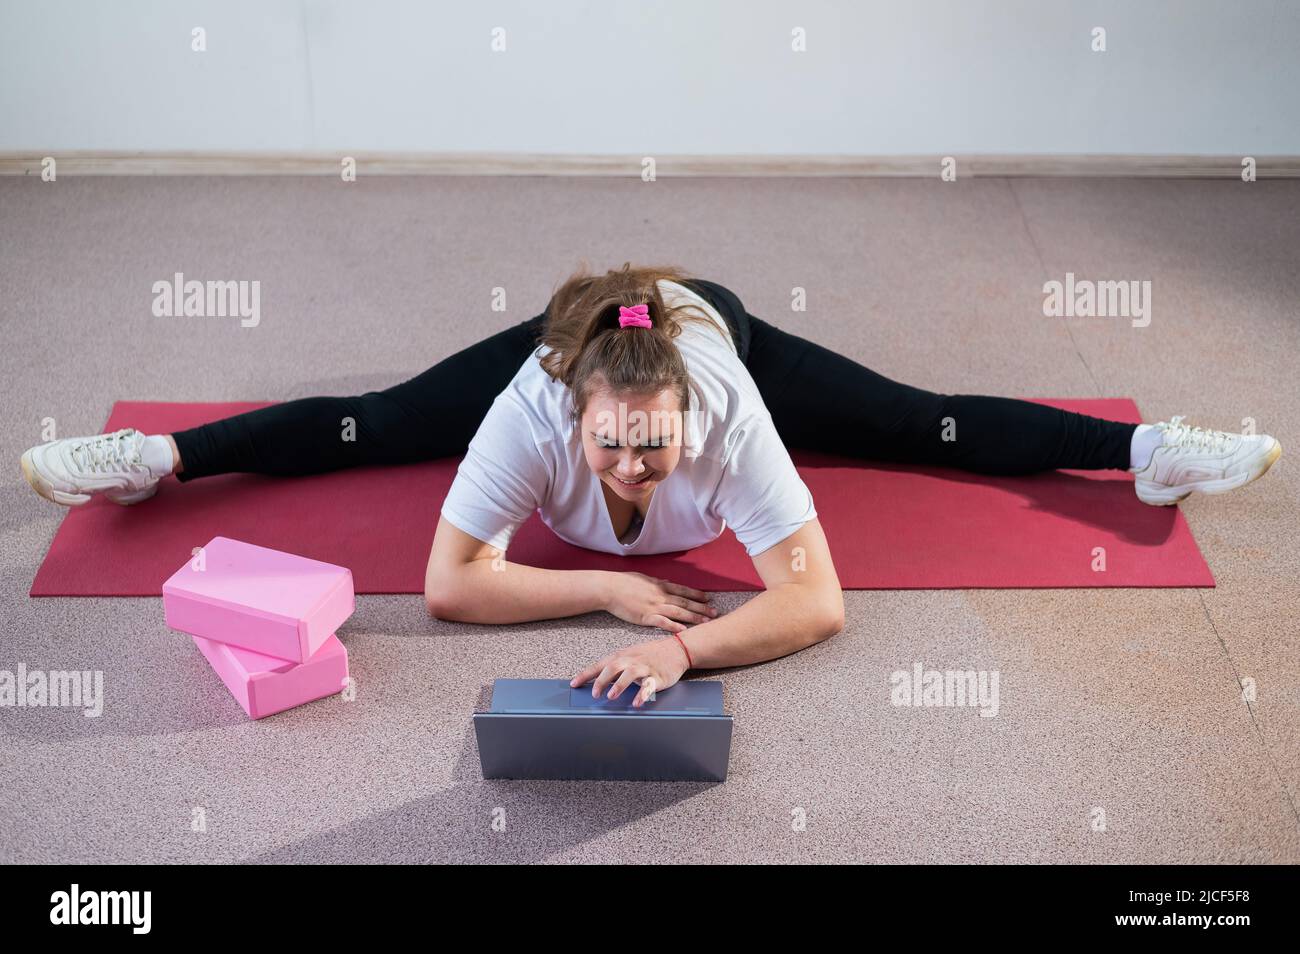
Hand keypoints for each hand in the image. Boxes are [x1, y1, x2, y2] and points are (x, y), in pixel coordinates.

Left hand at [570, 635, 691, 707]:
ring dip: (619, 685)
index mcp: (622, 656)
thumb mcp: (630, 657)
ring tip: (611, 696)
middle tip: (594, 694)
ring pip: (629, 674)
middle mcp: (631, 660)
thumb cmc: (650, 654)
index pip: (600, 665)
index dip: (586, 674)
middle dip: (601, 680)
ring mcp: (644, 668)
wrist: (676, 649)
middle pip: (612, 667)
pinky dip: (642, 694)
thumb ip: (614, 667)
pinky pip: (649, 685)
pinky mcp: (657, 676)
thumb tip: (597, 681)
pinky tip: (637, 703)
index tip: (574, 684)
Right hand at [601, 571, 717, 632]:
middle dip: (701, 607)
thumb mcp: (643, 578)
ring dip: (694, 617)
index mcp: (660, 585)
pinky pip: (663, 622)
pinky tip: (684, 631)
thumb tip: (666, 582)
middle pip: (685, 602)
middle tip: (715, 612)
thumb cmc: (623, 582)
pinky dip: (675, 626)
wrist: (609, 588)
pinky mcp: (646, 617)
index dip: (697, 594)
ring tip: (706, 622)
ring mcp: (654, 606)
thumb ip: (657, 582)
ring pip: (679, 612)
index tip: (708, 597)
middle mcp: (661, 595)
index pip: (683, 590)